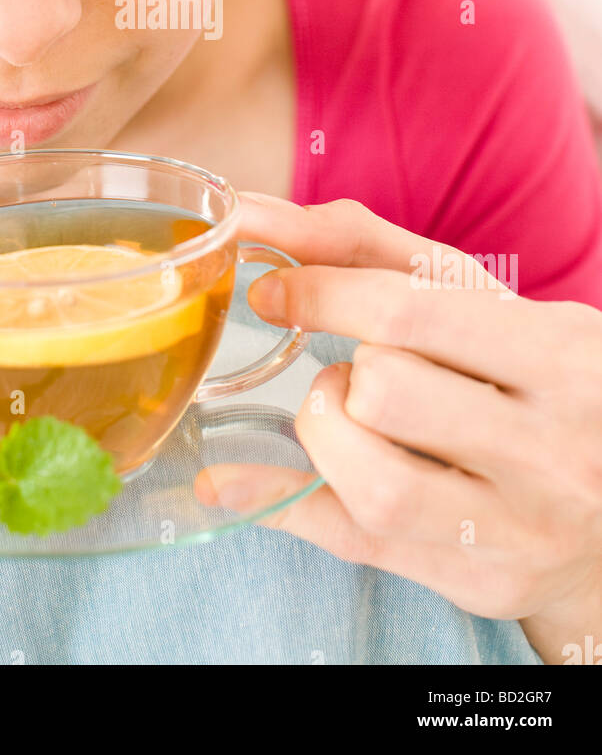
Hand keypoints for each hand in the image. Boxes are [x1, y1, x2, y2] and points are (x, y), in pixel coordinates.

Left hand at [195, 193, 601, 664]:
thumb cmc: (525, 375)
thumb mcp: (473, 299)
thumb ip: (364, 246)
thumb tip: (250, 214)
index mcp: (558, 354)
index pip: (406, 310)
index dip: (319, 293)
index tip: (274, 291)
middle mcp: (550, 449)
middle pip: (384, 393)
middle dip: (342, 374)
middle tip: (355, 373)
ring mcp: (519, 529)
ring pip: (373, 487)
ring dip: (327, 438)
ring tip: (351, 422)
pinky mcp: (481, 583)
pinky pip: (353, 546)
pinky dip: (280, 504)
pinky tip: (239, 481)